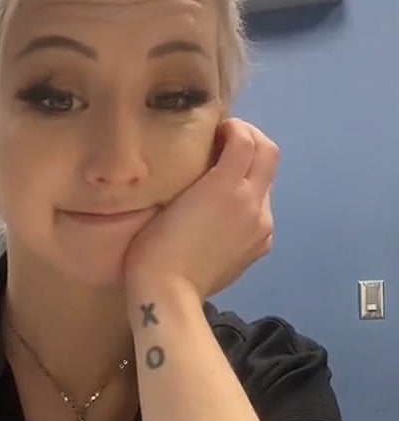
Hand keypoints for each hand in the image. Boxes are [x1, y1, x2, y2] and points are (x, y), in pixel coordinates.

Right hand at [123, 118, 277, 299]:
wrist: (168, 293)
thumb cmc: (152, 246)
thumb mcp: (167, 200)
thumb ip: (194, 176)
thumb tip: (205, 160)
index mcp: (226, 187)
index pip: (246, 139)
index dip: (234, 127)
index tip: (215, 131)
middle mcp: (253, 202)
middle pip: (269, 153)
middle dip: (251, 139)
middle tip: (228, 142)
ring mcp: (262, 225)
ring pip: (266, 184)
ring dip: (249, 173)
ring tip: (223, 181)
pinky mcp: (261, 245)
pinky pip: (262, 212)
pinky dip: (249, 202)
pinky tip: (225, 214)